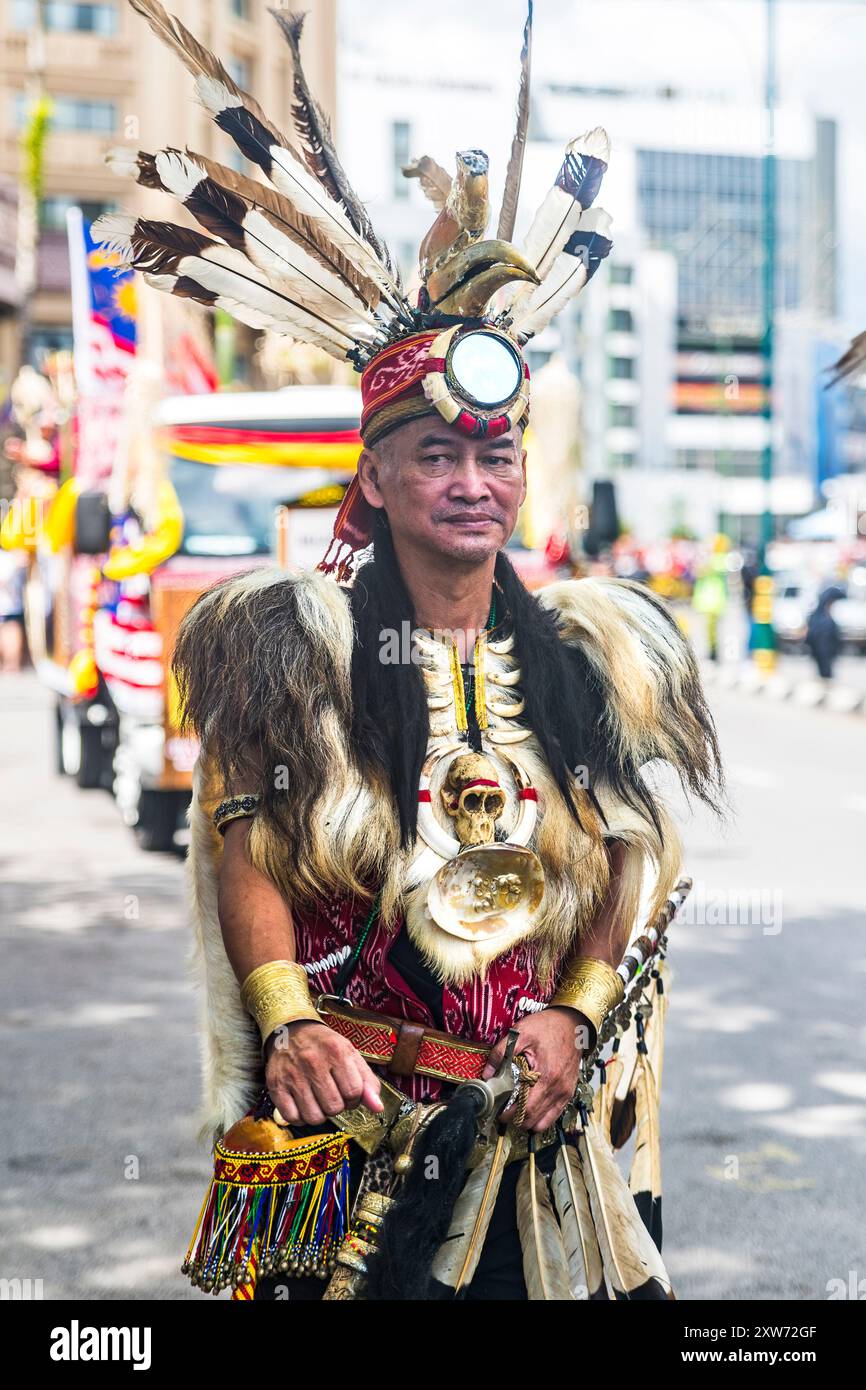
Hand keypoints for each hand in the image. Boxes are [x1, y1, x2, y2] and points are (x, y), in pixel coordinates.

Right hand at [264, 1019, 382, 1125]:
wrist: (290, 1032)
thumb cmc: (324, 1046)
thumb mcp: (350, 1055)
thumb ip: (368, 1082)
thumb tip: (378, 1107)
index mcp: (337, 1052)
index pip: (354, 1092)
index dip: (354, 1098)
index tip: (347, 1092)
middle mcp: (314, 1062)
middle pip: (334, 1107)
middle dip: (337, 1106)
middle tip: (331, 1094)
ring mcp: (293, 1075)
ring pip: (314, 1117)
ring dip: (319, 1113)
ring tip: (318, 1099)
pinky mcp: (276, 1086)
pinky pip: (292, 1118)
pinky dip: (299, 1117)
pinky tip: (303, 1104)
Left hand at [482, 1007, 588, 1132]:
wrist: (572, 1024)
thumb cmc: (547, 1027)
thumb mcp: (520, 1033)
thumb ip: (501, 1052)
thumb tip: (488, 1074)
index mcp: (546, 1076)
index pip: (527, 1110)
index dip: (510, 1115)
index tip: (499, 1111)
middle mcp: (558, 1088)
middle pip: (534, 1120)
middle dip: (517, 1119)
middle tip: (505, 1111)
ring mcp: (565, 1092)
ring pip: (545, 1122)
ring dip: (529, 1121)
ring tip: (518, 1109)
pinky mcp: (568, 1092)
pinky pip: (555, 1115)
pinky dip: (542, 1117)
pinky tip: (532, 1106)